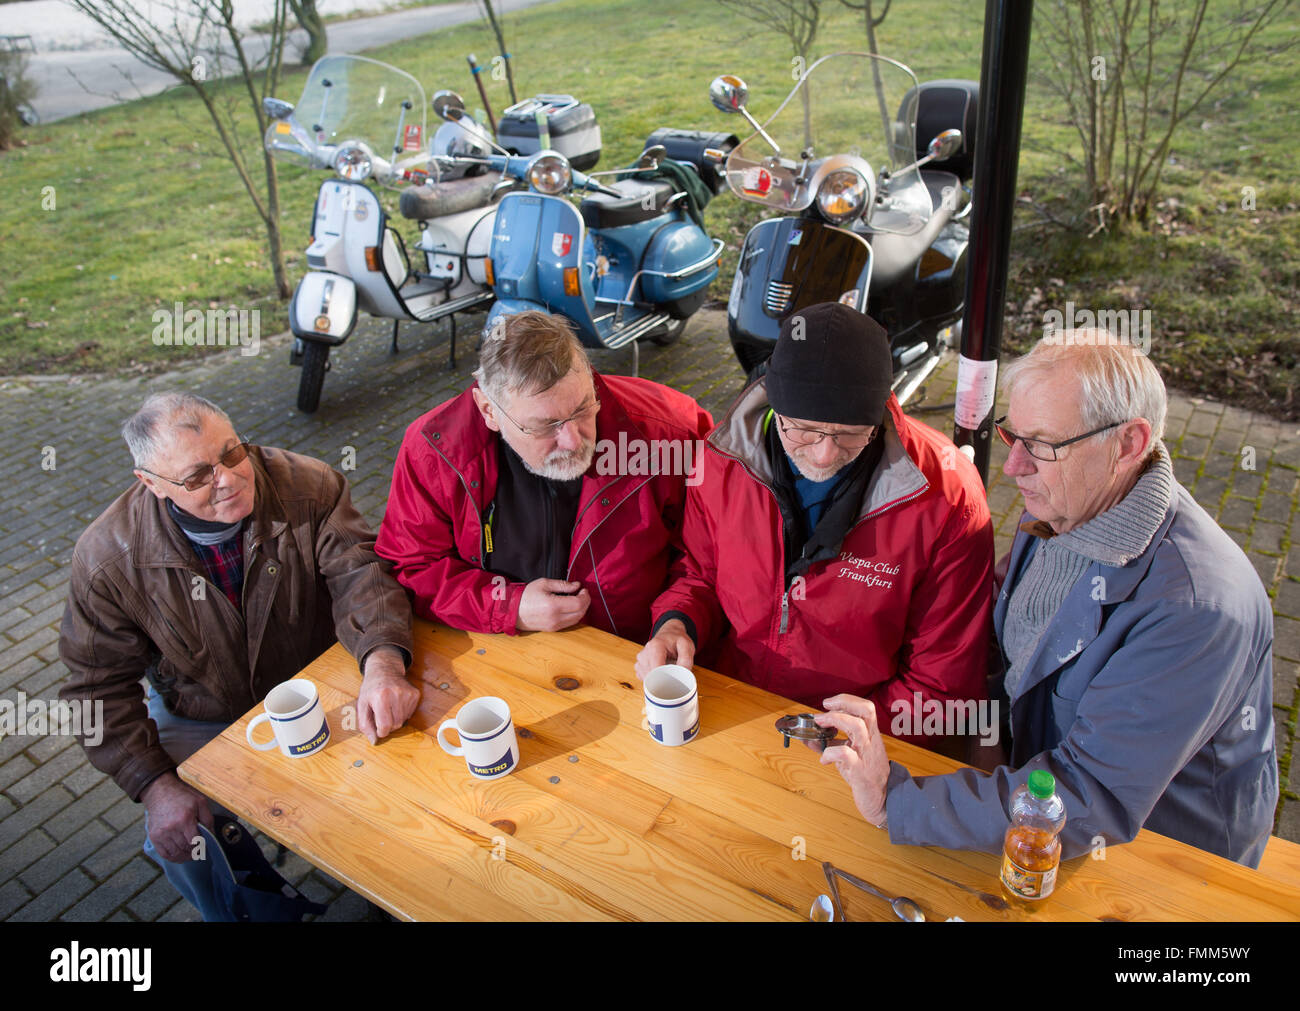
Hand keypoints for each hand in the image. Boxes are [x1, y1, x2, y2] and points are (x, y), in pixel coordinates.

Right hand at [141, 772, 213, 861]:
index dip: (202, 847)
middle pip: (186, 848)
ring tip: (191, 854)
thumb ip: (208, 819)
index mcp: (185, 819)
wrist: (160, 793)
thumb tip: (212, 834)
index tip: (205, 848)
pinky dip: (173, 858)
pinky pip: (164, 854)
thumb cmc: (181, 797)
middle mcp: (172, 828)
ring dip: (185, 856)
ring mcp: (161, 833)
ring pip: (175, 853)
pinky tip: (180, 856)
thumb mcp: (200, 802)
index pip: (195, 841)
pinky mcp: (154, 836)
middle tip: (199, 853)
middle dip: (194, 852)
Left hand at [358, 647, 418, 744]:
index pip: (385, 725)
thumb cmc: (371, 688)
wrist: (385, 669)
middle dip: (388, 725)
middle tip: (382, 715)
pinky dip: (402, 713)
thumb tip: (374, 740)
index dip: (381, 731)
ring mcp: (407, 694)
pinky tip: (396, 704)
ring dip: (395, 719)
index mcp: (380, 697)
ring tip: (389, 707)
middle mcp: (396, 694)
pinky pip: (410, 714)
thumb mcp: (362, 705)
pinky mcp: (415, 694)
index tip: (378, 728)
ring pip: (404, 720)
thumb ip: (365, 724)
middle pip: (396, 725)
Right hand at [515, 578, 589, 631]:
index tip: (583, 589)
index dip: (585, 596)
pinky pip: (569, 623)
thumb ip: (562, 584)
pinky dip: (575, 615)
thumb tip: (576, 586)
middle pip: (580, 613)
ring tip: (578, 599)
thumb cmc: (526, 595)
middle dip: (586, 602)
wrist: (513, 611)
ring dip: (581, 609)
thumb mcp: (543, 583)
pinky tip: (572, 607)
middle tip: (583, 593)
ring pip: (577, 620)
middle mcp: (555, 618)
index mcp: (553, 605)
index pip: (579, 603)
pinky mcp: (553, 630)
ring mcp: (554, 626)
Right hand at [635, 619, 694, 678]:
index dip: (664, 680)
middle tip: (673, 677)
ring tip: (667, 671)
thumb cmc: (677, 640)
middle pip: (651, 676)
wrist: (670, 634)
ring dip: (657, 680)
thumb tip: (682, 675)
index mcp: (655, 647)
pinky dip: (653, 680)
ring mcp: (640, 660)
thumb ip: (686, 660)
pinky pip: (644, 678)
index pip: (655, 670)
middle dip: (662, 681)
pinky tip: (660, 672)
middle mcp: (644, 653)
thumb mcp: (687, 646)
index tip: (672, 683)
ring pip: (647, 679)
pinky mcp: (639, 666)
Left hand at [815, 695, 890, 827]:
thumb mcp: (848, 756)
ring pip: (857, 727)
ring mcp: (866, 755)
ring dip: (836, 720)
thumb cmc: (865, 775)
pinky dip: (829, 753)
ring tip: (820, 724)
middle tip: (823, 709)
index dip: (847, 700)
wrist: (882, 800)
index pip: (866, 708)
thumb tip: (808, 738)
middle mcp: (870, 741)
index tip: (828, 702)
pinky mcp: (860, 771)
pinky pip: (846, 755)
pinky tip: (823, 759)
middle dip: (842, 704)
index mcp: (870, 735)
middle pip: (865, 711)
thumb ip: (830, 745)